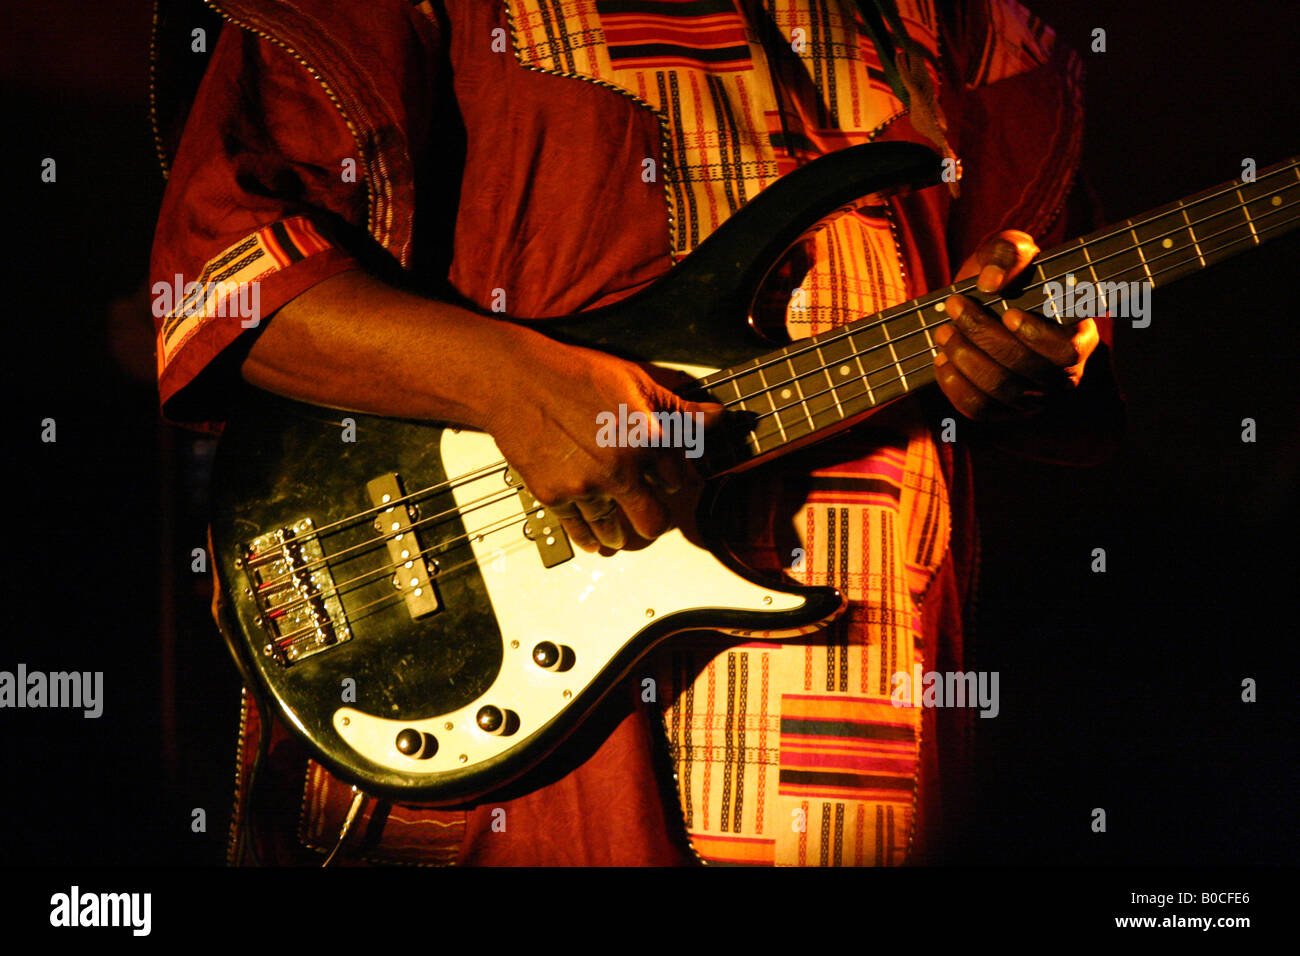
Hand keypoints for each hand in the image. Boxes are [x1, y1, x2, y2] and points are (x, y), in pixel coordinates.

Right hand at [486, 340, 724, 552]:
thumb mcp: (636, 382)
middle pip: (653, 520)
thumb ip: (679, 410)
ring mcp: (586, 487)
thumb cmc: (573, 374)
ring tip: (622, 534)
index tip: (669, 478)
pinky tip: (595, 542)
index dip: (676, 477)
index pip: (678, 477)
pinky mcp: (555, 496)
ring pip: (616, 532)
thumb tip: (719, 418)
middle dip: (656, 519)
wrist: (516, 381)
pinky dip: (589, 538)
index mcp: (646, 438)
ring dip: (622, 533)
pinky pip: (578, 531)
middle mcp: (619, 469)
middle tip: (652, 513)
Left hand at [935, 230, 1099, 420]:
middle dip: (984, 336)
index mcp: (1078, 337)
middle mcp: (1062, 375)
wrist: (978, 305)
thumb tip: (991, 283)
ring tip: (943, 332)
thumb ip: (1009, 253)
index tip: (1009, 314)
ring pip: (1001, 391)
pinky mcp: (1003, 413)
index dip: (1038, 337)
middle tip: (955, 307)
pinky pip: (980, 410)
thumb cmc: (1004, 276)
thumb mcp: (1010, 250)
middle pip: (1025, 369)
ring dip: (966, 359)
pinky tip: (941, 361)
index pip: (1068, 352)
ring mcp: (1034, 399)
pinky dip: (956, 386)